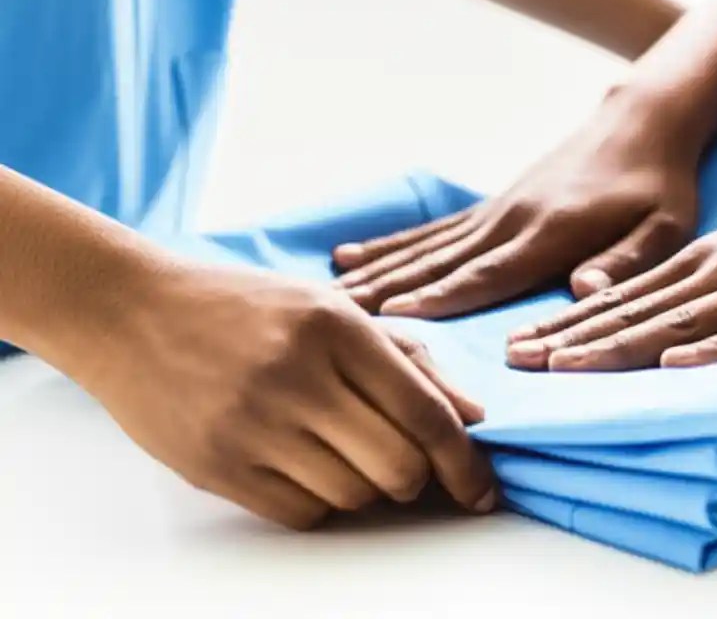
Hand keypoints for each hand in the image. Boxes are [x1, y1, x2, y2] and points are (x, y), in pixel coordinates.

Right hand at [83, 264, 495, 528]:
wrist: (129, 312)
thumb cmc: (245, 307)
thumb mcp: (331, 310)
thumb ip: (408, 359)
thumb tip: (473, 415)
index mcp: (335, 326)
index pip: (424, 412)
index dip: (465, 461)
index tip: (481, 489)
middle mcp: (295, 374)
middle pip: (398, 467)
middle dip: (418, 478)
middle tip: (405, 464)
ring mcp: (251, 422)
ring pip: (353, 496)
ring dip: (366, 489)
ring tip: (343, 454)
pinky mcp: (215, 464)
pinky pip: (301, 514)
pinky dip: (320, 503)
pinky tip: (304, 468)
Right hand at [334, 90, 705, 316]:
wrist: (641, 121)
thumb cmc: (660, 185)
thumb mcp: (665, 228)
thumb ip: (626, 261)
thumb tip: (584, 292)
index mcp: (553, 233)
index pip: (491, 273)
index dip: (445, 299)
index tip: (396, 319)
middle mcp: (512, 220)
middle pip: (444, 263)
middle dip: (393, 292)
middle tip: (340, 318)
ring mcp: (496, 211)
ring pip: (427, 248)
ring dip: (379, 270)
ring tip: (331, 292)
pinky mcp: (491, 207)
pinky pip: (433, 232)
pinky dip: (391, 245)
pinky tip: (351, 257)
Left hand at [505, 194, 716, 370]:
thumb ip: (707, 283)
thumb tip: (656, 323)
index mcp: (707, 258)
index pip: (623, 296)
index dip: (569, 322)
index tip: (519, 346)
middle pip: (634, 310)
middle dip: (571, 338)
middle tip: (514, 362)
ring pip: (677, 321)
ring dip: (617, 347)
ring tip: (565, 369)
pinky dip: (711, 351)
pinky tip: (673, 366)